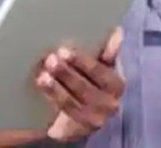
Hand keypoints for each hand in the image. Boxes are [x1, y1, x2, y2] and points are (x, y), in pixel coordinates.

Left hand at [37, 27, 125, 142]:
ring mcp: (95, 119)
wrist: (84, 117)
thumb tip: (117, 31)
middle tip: (50, 59)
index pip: (99, 71)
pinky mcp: (80, 129)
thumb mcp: (103, 67)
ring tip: (42, 75)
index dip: (82, 61)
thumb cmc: (92, 84)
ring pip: (72, 101)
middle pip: (85, 87)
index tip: (64, 50)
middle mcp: (110, 104)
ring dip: (55, 87)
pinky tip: (43, 87)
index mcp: (117, 84)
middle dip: (65, 73)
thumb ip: (108, 51)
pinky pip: (64, 113)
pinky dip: (52, 99)